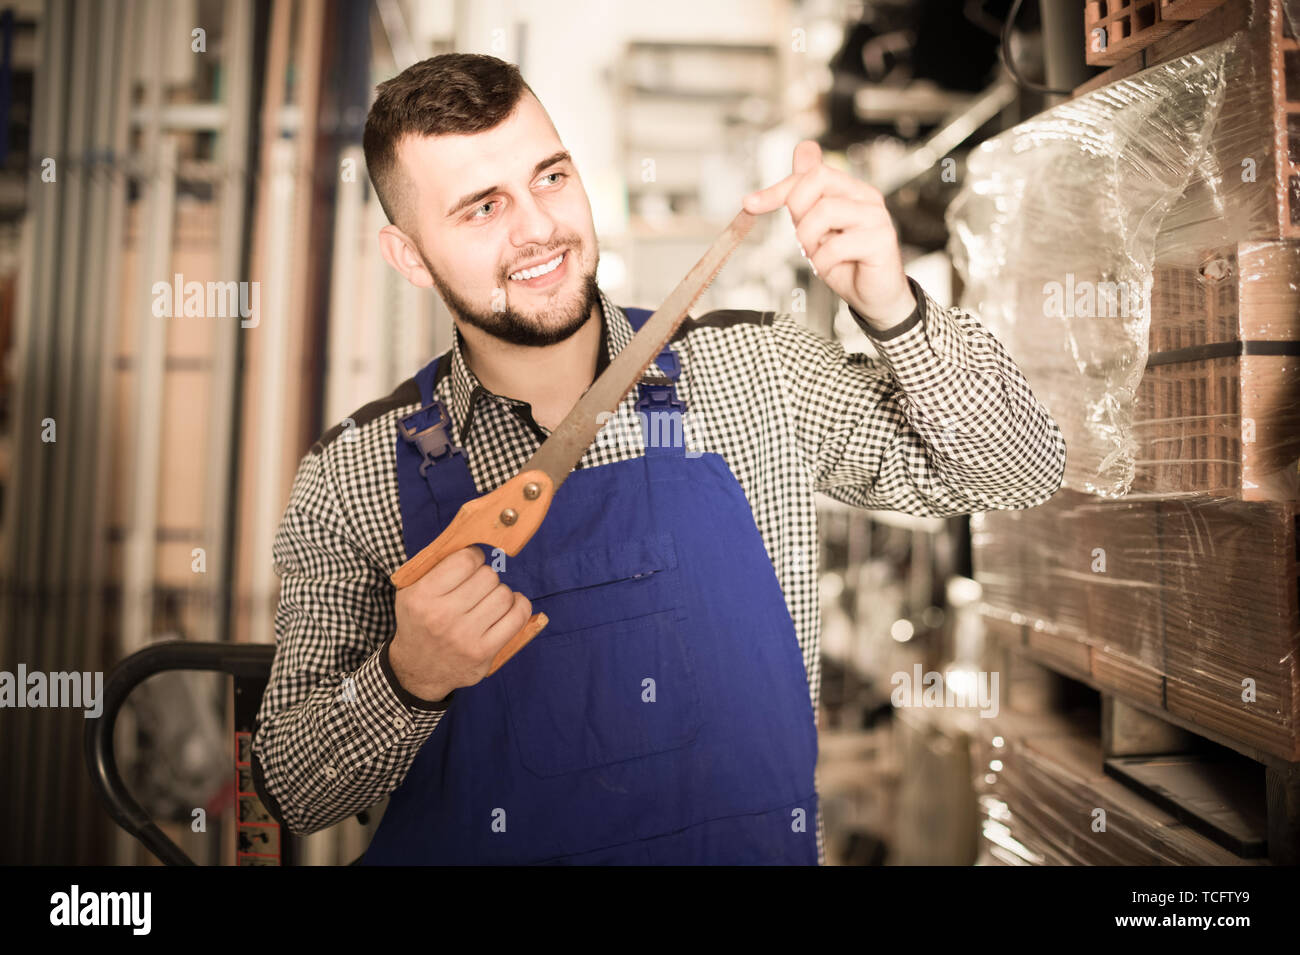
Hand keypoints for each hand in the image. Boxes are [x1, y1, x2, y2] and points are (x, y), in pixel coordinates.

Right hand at [389, 546, 532, 701]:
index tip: (472, 564)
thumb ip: (436, 564)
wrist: (416, 669)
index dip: (474, 557)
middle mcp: (442, 617)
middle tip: (479, 586)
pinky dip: (519, 607)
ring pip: (504, 595)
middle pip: (488, 576)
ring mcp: (464, 637)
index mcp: (422, 596)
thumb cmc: (419, 621)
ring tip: (490, 599)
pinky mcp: (483, 653)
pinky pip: (517, 617)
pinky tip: (508, 608)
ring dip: (502, 593)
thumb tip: (472, 535)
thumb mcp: (412, 590)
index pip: (465, 560)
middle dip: (486, 577)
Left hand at [743, 140, 915, 330]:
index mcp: (850, 189)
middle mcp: (866, 197)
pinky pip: (835, 246)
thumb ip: (808, 192)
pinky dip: (823, 263)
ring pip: (824, 211)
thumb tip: (804, 148)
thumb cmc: (847, 261)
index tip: (750, 204)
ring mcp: (876, 217)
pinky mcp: (881, 241)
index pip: (811, 172)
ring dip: (810, 241)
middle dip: (798, 212)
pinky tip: (831, 268)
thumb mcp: (818, 225)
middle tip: (805, 239)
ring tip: (818, 255)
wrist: (874, 296)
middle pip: (818, 179)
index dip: (777, 189)